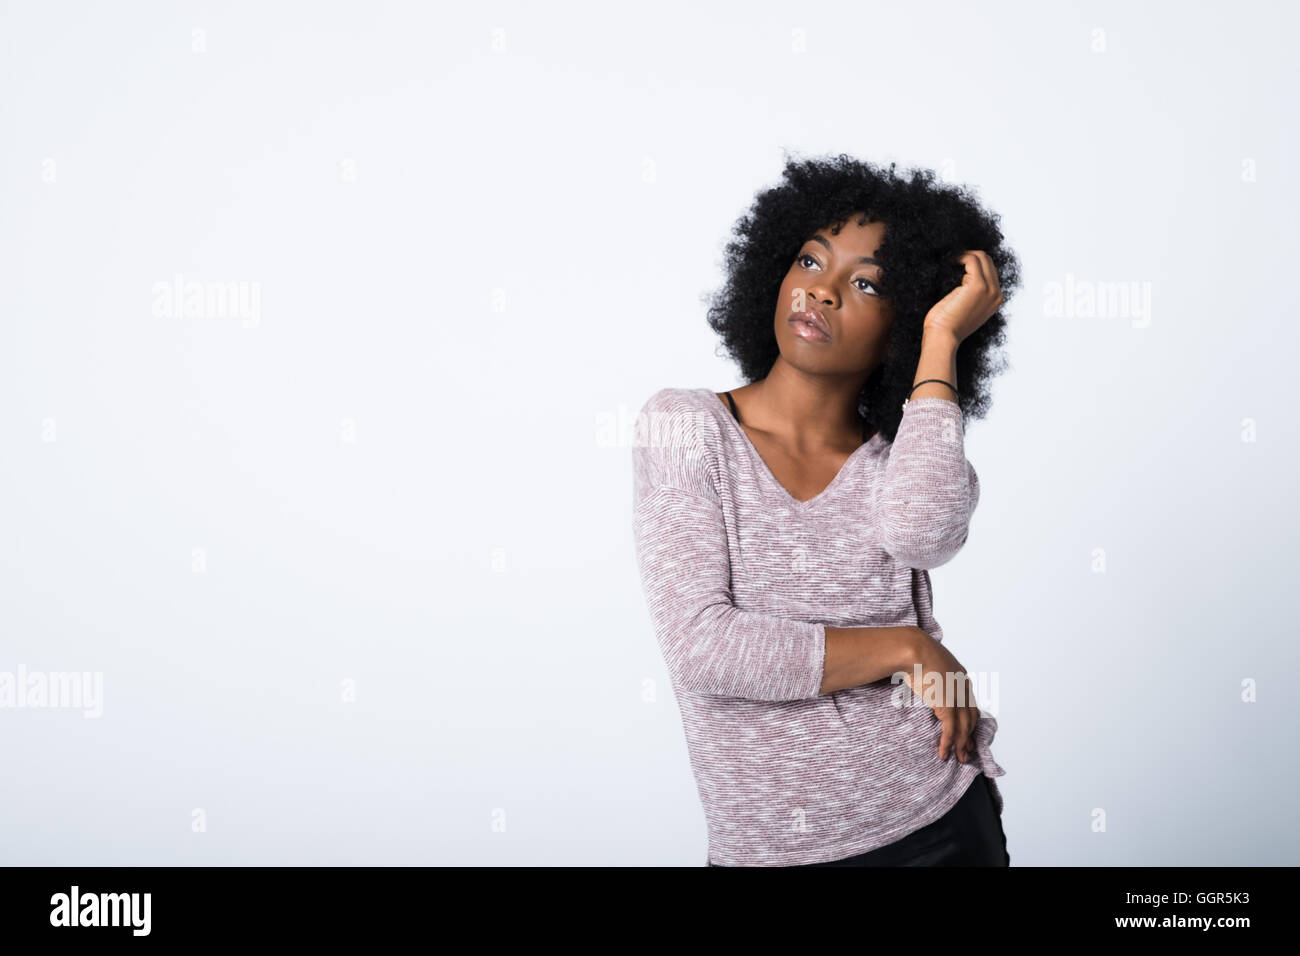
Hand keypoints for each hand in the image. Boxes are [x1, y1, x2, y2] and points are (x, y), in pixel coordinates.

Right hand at [899, 628, 981, 763]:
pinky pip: (950, 730)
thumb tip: (922, 677)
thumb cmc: (914, 651)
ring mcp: (956, 697)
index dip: (969, 719)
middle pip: (971, 718)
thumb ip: (932, 672)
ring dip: (961, 745)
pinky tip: (944, 753)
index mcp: (961, 676)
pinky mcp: (947, 706)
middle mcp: (963, 688)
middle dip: (969, 736)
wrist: (912, 649)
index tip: (967, 731)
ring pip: (964, 727)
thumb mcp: (929, 661)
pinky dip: (948, 743)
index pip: (970, 703)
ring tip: (959, 758)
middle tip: (966, 750)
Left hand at [922, 250, 1004, 344]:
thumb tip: (963, 276)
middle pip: (988, 261)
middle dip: (970, 256)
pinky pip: (971, 260)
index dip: (974, 263)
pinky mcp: (978, 285)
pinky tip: (948, 261)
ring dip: (964, 255)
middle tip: (952, 257)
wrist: (943, 337)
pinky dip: (959, 256)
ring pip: (981, 257)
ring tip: (949, 259)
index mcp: (995, 300)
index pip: (990, 271)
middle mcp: (997, 294)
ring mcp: (989, 289)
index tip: (957, 261)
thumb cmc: (946, 326)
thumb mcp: (965, 308)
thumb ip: (970, 294)